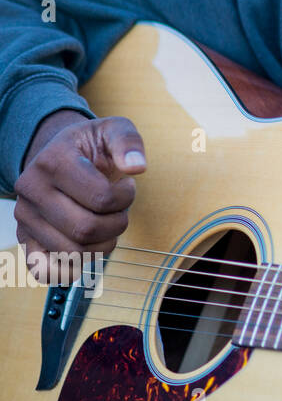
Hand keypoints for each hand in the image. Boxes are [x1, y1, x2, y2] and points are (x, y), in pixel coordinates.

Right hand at [13, 111, 146, 284]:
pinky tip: (89, 248)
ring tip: (107, 223)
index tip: (127, 184)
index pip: (101, 198)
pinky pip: (44, 270)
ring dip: (104, 244)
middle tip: (120, 209)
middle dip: (118, 223)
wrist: (61, 155)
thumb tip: (136, 167)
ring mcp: (25, 218)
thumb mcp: (113, 129)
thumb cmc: (91, 146)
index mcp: (53, 161)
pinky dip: (72, 269)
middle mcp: (31, 191)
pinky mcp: (25, 239)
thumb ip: (128, 142)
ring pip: (73, 252)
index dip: (125, 196)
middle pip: (86, 229)